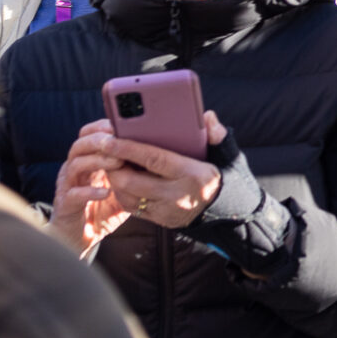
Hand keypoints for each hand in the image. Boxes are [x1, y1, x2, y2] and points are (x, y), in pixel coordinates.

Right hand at [49, 118, 134, 255]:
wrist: (81, 237)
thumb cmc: (103, 209)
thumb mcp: (122, 187)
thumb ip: (133, 171)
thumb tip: (161, 156)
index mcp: (86, 162)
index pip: (88, 136)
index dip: (101, 128)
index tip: (119, 125)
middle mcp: (73, 171)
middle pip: (79, 146)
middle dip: (99, 141)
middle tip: (118, 141)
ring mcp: (67, 187)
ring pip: (75, 165)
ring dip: (97, 161)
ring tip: (117, 163)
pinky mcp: (65, 206)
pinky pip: (74, 195)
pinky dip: (90, 191)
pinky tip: (106, 192)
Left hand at [68, 111, 228, 229]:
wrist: (229, 212)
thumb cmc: (224, 177)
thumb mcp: (227, 154)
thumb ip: (217, 134)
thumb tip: (206, 116)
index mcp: (193, 175)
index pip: (154, 160)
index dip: (129, 149)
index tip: (110, 139)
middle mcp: (177, 196)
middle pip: (132, 182)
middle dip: (114, 166)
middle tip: (106, 151)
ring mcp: (167, 211)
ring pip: (127, 197)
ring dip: (116, 180)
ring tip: (113, 163)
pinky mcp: (160, 221)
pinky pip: (132, 208)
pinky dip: (124, 192)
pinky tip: (124, 179)